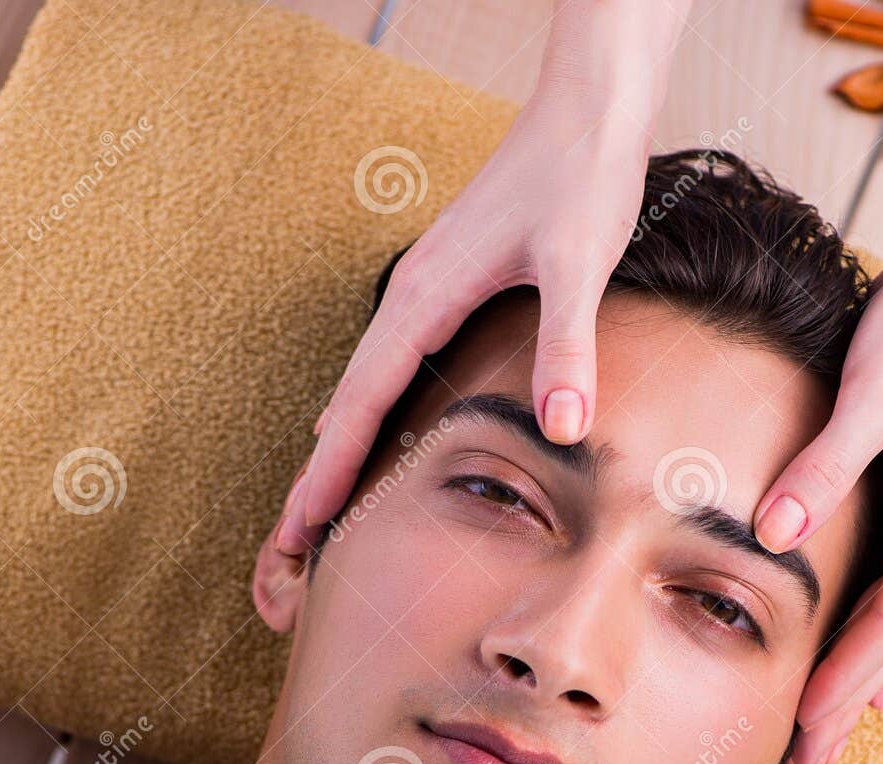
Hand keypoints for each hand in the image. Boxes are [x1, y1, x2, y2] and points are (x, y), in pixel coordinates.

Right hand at [274, 86, 650, 553]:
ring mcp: (426, 284)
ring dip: (342, 440)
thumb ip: (567, 346)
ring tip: (322, 497)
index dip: (335, 468)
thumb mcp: (579, 263)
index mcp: (428, 294)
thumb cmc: (582, 176)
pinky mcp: (447, 278)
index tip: (306, 523)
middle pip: (350, 397)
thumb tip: (562, 428)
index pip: (365, 401)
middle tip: (295, 537)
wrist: (587, 106)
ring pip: (365, 376)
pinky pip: (390, 355)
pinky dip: (370, 401)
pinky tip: (369, 422)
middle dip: (322, 470)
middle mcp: (414, 290)